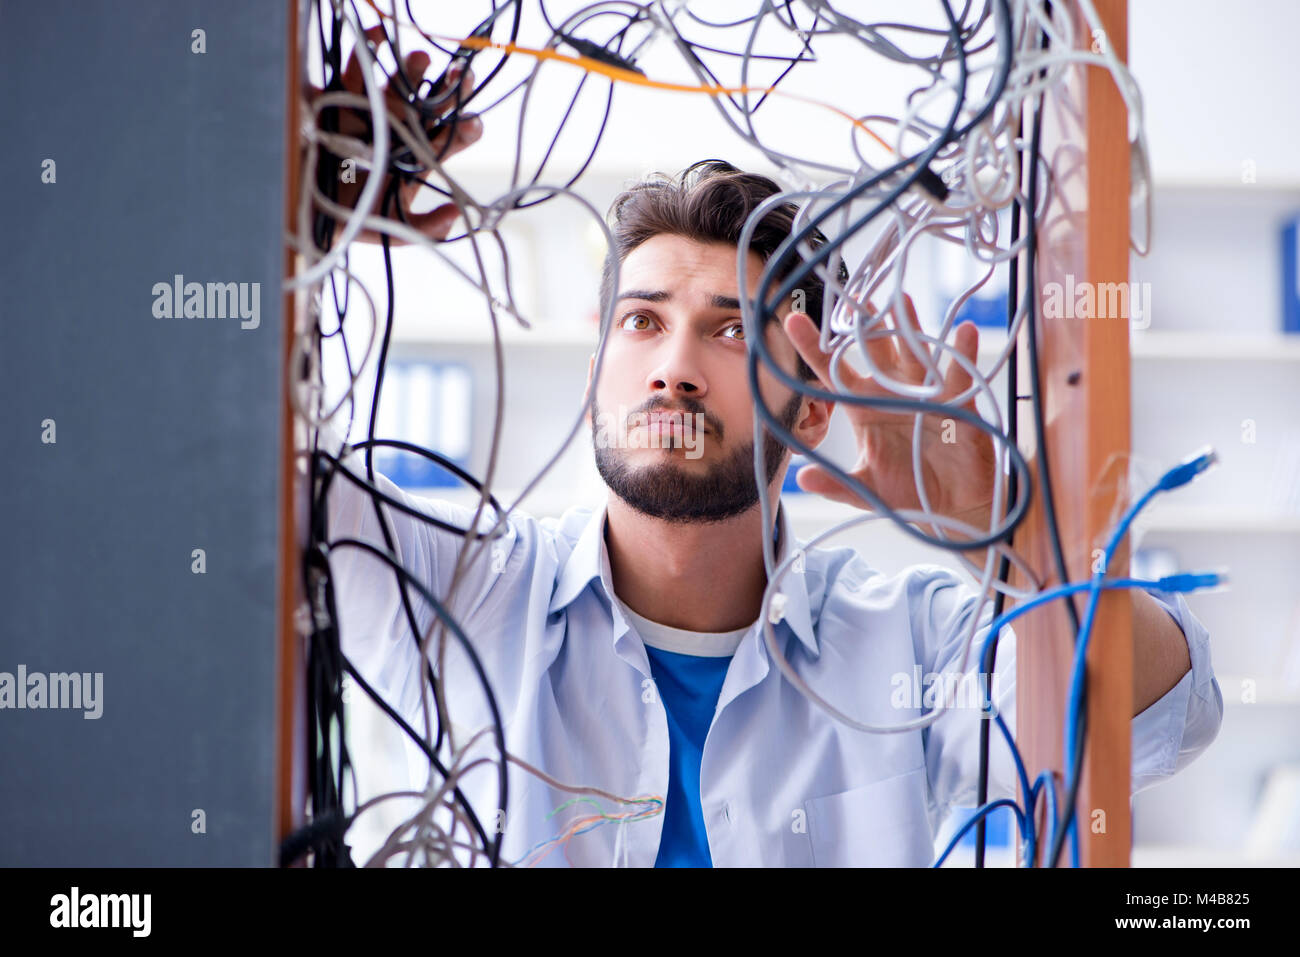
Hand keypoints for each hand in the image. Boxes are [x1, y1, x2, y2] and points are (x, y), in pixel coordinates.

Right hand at [318, 25, 482, 241]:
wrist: (302, 206)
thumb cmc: (353, 219)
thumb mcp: (390, 230)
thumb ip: (425, 228)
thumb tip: (456, 215)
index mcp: (417, 158)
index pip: (450, 140)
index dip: (464, 130)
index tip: (472, 123)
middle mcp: (400, 130)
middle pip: (432, 104)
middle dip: (450, 88)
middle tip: (462, 76)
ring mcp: (373, 111)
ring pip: (400, 83)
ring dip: (413, 68)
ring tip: (422, 60)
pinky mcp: (342, 98)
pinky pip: (356, 69)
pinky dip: (365, 49)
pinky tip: (376, 37)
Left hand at [782, 294, 998, 536]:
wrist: (954, 508)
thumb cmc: (909, 495)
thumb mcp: (867, 491)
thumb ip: (836, 484)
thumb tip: (803, 477)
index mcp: (864, 409)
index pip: (833, 374)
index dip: (814, 348)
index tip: (793, 320)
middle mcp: (892, 394)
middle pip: (874, 351)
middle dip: (865, 324)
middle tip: (853, 295)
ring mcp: (926, 395)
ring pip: (914, 353)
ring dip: (909, 328)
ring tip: (900, 300)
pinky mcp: (959, 405)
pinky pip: (961, 376)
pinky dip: (964, 354)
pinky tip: (963, 333)